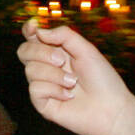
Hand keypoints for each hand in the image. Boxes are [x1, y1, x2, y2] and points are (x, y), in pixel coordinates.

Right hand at [17, 18, 134, 134]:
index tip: (33, 27)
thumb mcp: (86, 50)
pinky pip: (35, 89)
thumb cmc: (102, 79)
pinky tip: (69, 96)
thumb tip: (39, 31)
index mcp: (56, 51)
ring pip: (30, 70)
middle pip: (24, 51)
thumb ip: (64, 36)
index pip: (33, 37)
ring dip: (55, 75)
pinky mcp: (42, 103)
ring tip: (73, 83)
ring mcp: (43, 85)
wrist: (110, 108)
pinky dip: (54, 90)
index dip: (28, 30)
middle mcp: (46, 67)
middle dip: (41, 53)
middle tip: (62, 61)